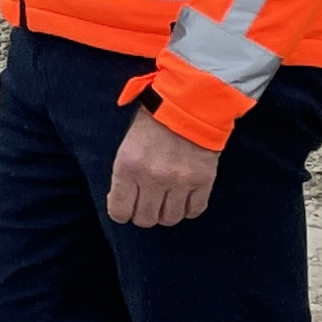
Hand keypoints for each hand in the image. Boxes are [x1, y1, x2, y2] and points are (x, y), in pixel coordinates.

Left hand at [106, 110, 218, 226]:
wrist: (190, 102)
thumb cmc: (154, 119)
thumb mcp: (128, 143)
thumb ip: (125, 173)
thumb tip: (121, 199)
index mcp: (128, 166)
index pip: (119, 211)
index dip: (122, 212)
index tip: (126, 206)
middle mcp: (152, 177)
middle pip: (145, 219)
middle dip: (144, 214)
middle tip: (147, 203)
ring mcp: (179, 181)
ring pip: (170, 219)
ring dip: (167, 213)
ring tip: (166, 200)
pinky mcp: (202, 181)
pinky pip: (194, 211)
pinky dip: (188, 209)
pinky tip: (184, 198)